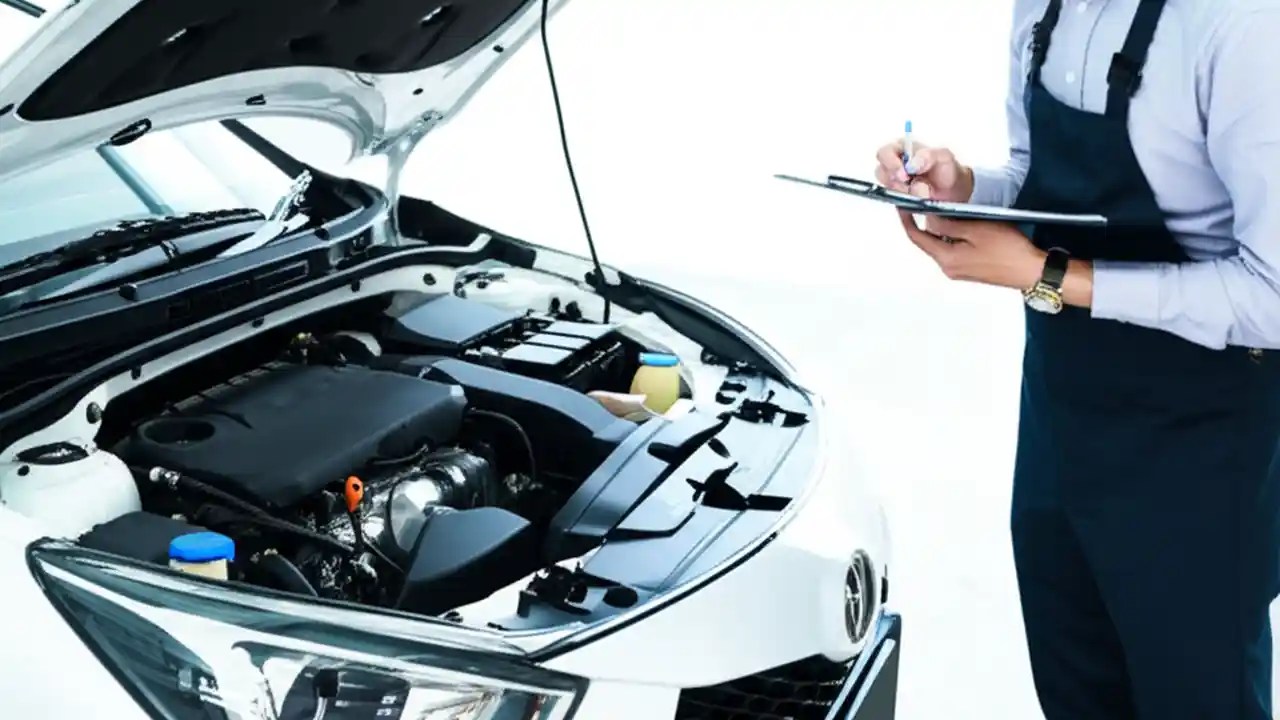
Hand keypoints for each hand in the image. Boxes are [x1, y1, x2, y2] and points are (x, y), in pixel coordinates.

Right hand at [875, 140, 974, 201]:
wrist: (953, 190)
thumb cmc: (946, 168)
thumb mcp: (943, 156)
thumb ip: (928, 156)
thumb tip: (912, 165)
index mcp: (901, 148)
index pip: (884, 153)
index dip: (891, 163)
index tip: (904, 175)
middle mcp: (894, 165)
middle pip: (882, 173)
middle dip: (898, 182)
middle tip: (913, 187)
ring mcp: (894, 183)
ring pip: (888, 189)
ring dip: (905, 193)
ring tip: (924, 193)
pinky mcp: (898, 198)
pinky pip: (895, 202)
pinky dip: (907, 203)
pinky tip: (919, 201)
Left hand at [897, 211, 1044, 289]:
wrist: (1031, 271)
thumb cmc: (1008, 250)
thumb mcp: (975, 228)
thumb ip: (949, 223)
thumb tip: (929, 217)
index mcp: (946, 258)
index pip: (917, 238)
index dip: (907, 220)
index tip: (902, 206)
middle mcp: (949, 268)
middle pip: (929, 242)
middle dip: (926, 222)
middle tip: (927, 203)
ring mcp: (959, 271)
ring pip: (943, 245)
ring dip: (943, 229)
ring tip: (950, 211)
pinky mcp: (969, 270)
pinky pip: (954, 250)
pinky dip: (954, 237)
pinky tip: (966, 226)